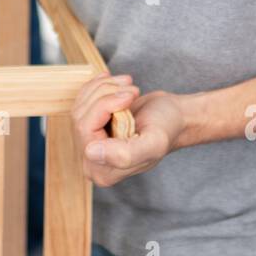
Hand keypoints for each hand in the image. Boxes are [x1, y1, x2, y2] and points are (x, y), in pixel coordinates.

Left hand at [71, 75, 188, 187]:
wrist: (176, 117)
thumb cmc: (168, 129)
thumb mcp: (153, 143)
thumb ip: (124, 154)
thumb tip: (90, 153)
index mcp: (104, 172)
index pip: (85, 130)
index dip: (104, 105)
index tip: (129, 97)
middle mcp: (92, 161)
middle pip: (80, 116)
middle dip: (105, 95)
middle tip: (132, 90)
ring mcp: (90, 143)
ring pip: (81, 105)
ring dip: (105, 88)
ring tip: (129, 87)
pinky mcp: (92, 127)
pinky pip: (82, 100)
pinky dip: (99, 86)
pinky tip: (117, 83)